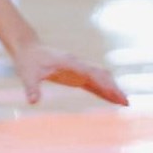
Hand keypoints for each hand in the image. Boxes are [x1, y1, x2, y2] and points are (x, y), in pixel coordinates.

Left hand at [11, 40, 127, 106]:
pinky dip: (104, 91)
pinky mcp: (77, 75)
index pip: (91, 73)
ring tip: (124, 103)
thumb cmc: (28, 62)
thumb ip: (31, 87)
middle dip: (114, 88)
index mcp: (70, 63)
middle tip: (126, 102)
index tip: (114, 93)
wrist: (29, 50)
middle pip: (101, 75)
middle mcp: (78, 65)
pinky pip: (94, 83)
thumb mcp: (27, 75)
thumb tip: (32, 101)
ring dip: (112, 89)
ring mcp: (79, 69)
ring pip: (101, 78)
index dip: (103, 84)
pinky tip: (111, 99)